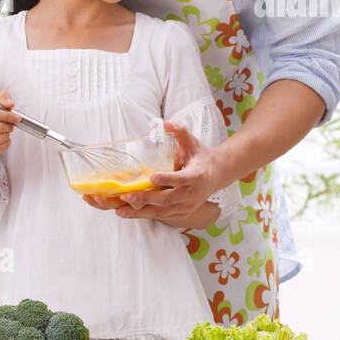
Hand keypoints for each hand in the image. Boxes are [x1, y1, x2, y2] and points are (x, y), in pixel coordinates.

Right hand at [0, 90, 18, 158]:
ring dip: (8, 134)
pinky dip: (7, 143)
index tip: (17, 117)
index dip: (9, 115)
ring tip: (5, 132)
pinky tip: (2, 140)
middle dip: (9, 126)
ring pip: (1, 138)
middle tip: (10, 125)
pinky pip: (1, 147)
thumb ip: (3, 98)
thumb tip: (10, 104)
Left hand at [84, 122, 226, 230]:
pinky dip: (146, 215)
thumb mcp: (193, 143)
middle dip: (146, 199)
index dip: (167, 179)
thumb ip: (181, 132)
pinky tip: (131, 213)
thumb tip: (167, 123)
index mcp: (196, 175)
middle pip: (168, 199)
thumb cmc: (201, 157)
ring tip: (121, 210)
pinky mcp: (183, 213)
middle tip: (127, 196)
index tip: (152, 177)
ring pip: (163, 211)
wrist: (217, 175)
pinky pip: (163, 216)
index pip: (181, 178)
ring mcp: (188, 206)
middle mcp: (192, 194)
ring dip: (141, 212)